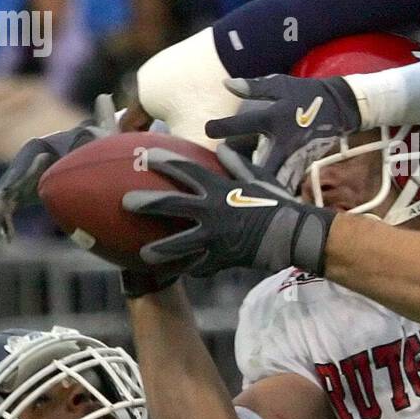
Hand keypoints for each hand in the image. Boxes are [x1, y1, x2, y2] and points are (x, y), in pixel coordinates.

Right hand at [0, 94, 117, 241]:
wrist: (80, 158)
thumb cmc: (89, 146)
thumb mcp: (97, 135)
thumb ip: (102, 121)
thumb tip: (106, 97)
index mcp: (38, 149)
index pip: (27, 161)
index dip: (24, 175)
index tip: (18, 189)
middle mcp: (24, 164)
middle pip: (10, 182)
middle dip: (2, 197)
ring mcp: (20, 180)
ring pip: (4, 198)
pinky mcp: (20, 195)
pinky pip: (7, 209)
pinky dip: (3, 222)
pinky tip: (3, 237)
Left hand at [122, 144, 334, 277]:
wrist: (293, 234)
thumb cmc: (277, 202)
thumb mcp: (259, 177)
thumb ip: (237, 164)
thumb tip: (221, 147)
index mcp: (220, 188)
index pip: (186, 171)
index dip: (164, 162)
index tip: (145, 156)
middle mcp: (212, 210)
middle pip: (173, 205)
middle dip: (147, 203)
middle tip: (126, 202)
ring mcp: (216, 236)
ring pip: (181, 244)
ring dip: (161, 249)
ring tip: (143, 256)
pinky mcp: (223, 257)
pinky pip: (203, 265)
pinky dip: (194, 268)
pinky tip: (181, 272)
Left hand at [206, 74, 360, 180]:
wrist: (340, 107)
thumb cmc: (306, 94)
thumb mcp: (282, 84)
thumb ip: (254, 87)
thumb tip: (226, 83)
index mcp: (275, 119)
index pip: (244, 124)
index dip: (222, 128)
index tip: (208, 129)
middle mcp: (284, 142)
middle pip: (257, 167)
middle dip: (238, 174)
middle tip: (217, 177)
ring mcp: (294, 158)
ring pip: (271, 182)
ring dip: (252, 188)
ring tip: (231, 194)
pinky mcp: (301, 166)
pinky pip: (282, 182)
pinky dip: (268, 191)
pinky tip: (252, 197)